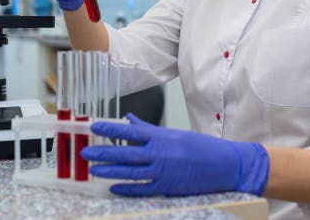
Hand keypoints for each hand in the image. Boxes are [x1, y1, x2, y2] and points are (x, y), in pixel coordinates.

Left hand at [81, 113, 268, 196]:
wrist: (224, 164)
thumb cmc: (200, 147)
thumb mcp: (174, 133)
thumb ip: (149, 129)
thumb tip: (130, 119)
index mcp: (161, 137)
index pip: (129, 132)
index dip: (110, 129)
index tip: (94, 126)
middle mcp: (159, 153)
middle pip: (125, 154)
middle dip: (103, 153)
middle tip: (85, 152)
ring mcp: (163, 171)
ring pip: (130, 172)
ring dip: (110, 171)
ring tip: (94, 170)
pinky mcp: (167, 186)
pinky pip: (143, 189)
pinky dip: (127, 189)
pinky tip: (114, 188)